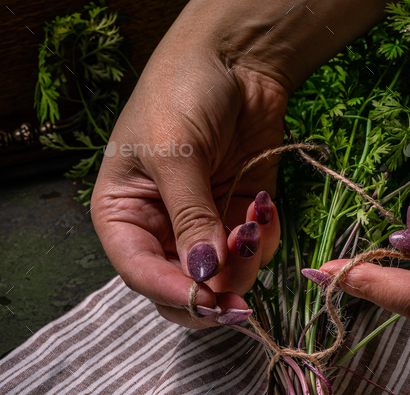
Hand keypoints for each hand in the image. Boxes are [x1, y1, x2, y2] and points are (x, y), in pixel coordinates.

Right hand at [91, 0, 386, 329]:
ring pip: (223, 282)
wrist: (237, 58)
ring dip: (244, 264)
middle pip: (181, 292)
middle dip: (212, 296)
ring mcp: (203, 229)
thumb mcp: (176, 153)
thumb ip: (190, 217)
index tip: (207, 299)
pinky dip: (263, 241)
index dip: (174, 293)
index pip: (141, 275)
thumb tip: (204, 276)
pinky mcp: (239, 221)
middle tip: (240, 301)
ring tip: (253, 221)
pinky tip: (264, 207)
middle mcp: (161, 231)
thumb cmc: (183, 92)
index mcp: (125, 216)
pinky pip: (254, 256)